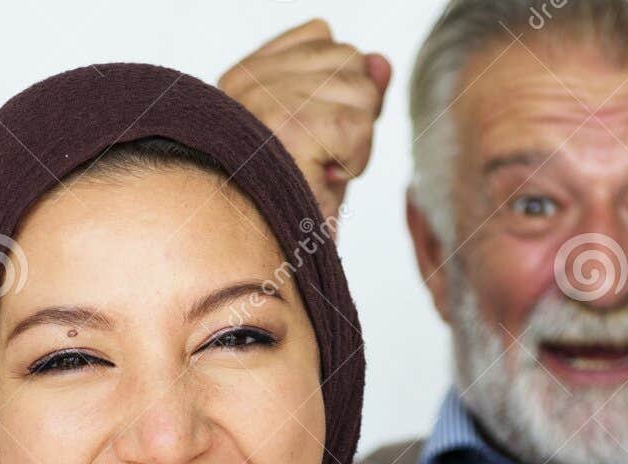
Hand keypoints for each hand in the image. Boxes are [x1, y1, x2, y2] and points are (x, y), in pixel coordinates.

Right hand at [217, 19, 389, 223]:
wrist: (259, 262)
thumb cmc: (285, 207)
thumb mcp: (322, 138)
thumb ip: (351, 90)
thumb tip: (382, 62)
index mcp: (245, 77)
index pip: (322, 38)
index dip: (336, 89)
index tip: (311, 135)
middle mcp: (250, 82)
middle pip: (350, 60)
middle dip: (351, 114)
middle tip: (316, 159)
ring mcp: (268, 102)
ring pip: (363, 92)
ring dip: (354, 143)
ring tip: (316, 170)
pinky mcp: (292, 128)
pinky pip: (360, 128)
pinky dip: (354, 163)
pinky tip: (321, 179)